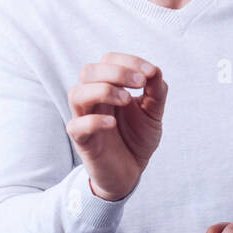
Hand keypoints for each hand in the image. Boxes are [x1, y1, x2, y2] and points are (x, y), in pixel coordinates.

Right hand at [65, 53, 166, 201]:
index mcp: (110, 87)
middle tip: (140, 83)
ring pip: (77, 93)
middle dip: (115, 71)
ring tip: (127, 100)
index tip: (150, 73)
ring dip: (103, 90)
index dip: (129, 61)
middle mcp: (94, 99)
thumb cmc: (137, 138)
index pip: (109, 60)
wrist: (130, 172)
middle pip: (88, 71)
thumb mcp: (153, 113)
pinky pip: (76, 125)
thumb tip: (155, 70)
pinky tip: (112, 123)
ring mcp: (85, 118)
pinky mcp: (82, 140)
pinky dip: (93, 121)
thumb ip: (156, 92)